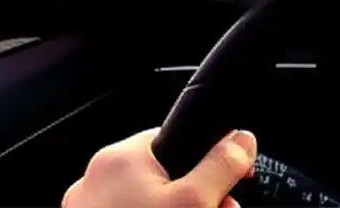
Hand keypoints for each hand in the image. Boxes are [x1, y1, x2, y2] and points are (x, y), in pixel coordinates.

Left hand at [63, 128, 256, 207]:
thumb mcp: (194, 203)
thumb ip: (221, 166)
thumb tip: (241, 140)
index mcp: (120, 159)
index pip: (174, 139)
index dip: (210, 157)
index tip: (232, 177)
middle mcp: (97, 182)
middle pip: (166, 177)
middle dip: (201, 196)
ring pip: (150, 204)